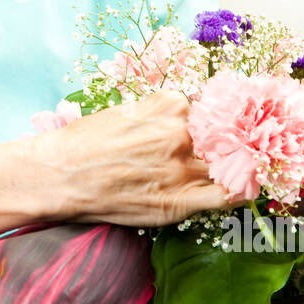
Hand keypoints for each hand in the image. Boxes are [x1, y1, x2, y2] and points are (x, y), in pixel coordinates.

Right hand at [35, 90, 241, 227]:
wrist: (60, 175)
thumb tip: (184, 121)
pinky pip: (225, 196)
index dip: (218, 123)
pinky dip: (240, 192)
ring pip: (230, 165)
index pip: (212, 111)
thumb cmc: (84, 142)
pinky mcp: (178, 200)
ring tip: (242, 171)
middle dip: (231, 144)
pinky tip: (244, 189)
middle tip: (235, 150)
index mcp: (170, 104)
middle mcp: (181, 132)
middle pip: (225, 137)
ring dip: (238, 168)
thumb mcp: (126, 110)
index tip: (222, 130)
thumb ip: (160, 114)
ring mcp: (181, 167)